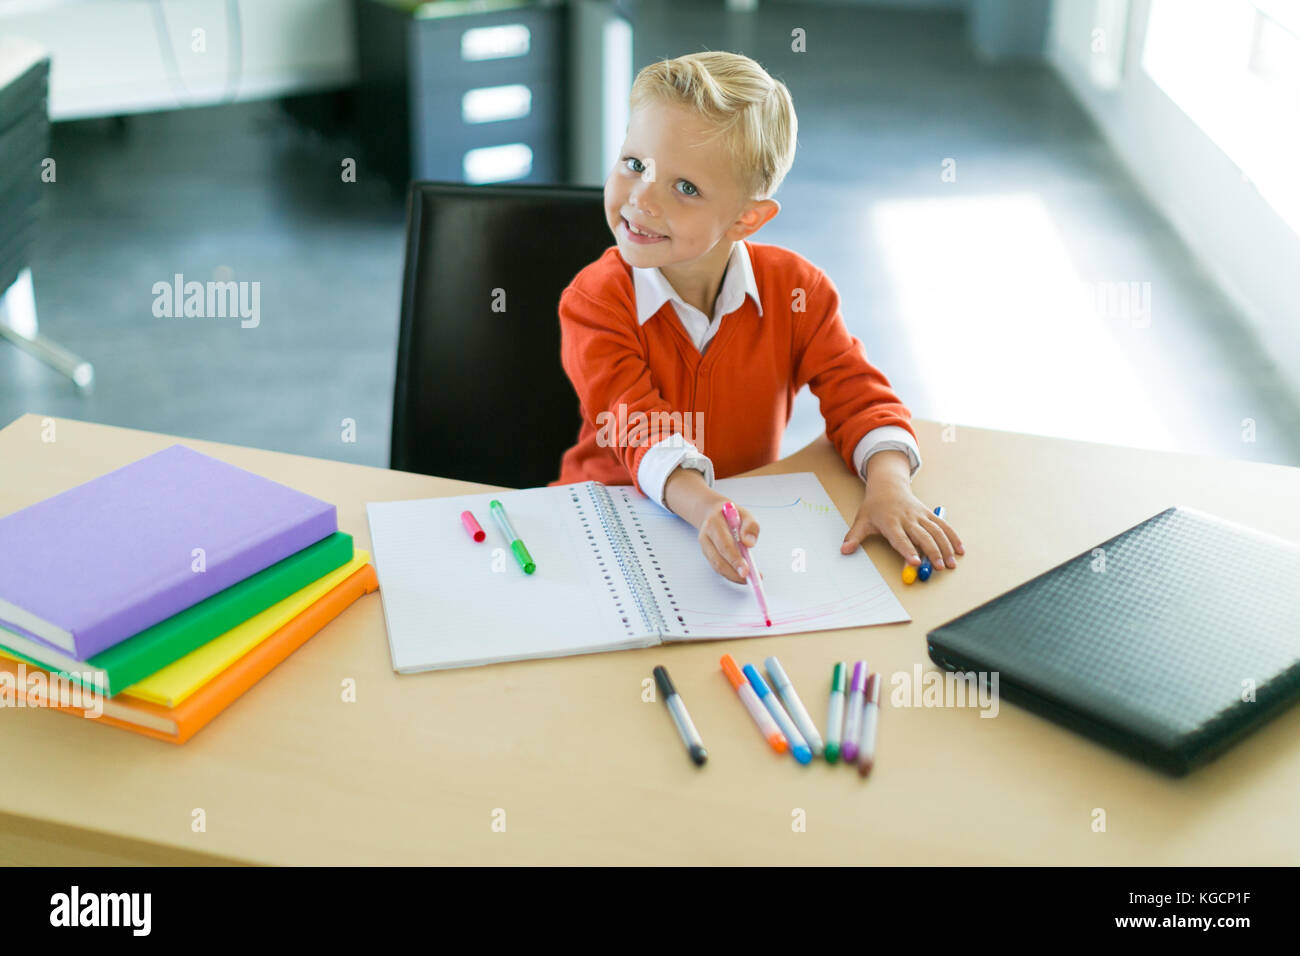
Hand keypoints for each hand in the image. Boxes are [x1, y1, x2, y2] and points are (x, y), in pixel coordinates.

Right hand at [698, 500, 761, 584]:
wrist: (713, 513)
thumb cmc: (731, 514)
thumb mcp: (745, 514)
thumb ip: (750, 526)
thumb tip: (750, 544)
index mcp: (714, 524)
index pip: (724, 545)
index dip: (735, 560)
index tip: (746, 571)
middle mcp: (706, 537)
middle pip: (718, 560)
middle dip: (734, 573)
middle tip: (750, 579)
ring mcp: (705, 547)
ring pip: (717, 566)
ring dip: (733, 576)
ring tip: (749, 579)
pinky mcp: (708, 555)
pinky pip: (718, 567)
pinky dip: (730, 574)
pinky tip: (741, 575)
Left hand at [842, 472, 963, 570]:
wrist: (888, 485)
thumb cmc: (874, 506)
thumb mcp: (862, 520)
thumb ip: (854, 536)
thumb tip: (844, 551)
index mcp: (890, 522)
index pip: (900, 538)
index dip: (907, 550)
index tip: (914, 562)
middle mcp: (907, 518)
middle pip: (922, 536)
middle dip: (932, 552)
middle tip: (938, 567)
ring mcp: (920, 515)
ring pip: (936, 531)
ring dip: (945, 547)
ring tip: (951, 564)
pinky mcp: (929, 514)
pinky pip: (943, 525)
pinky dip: (952, 537)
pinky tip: (960, 549)